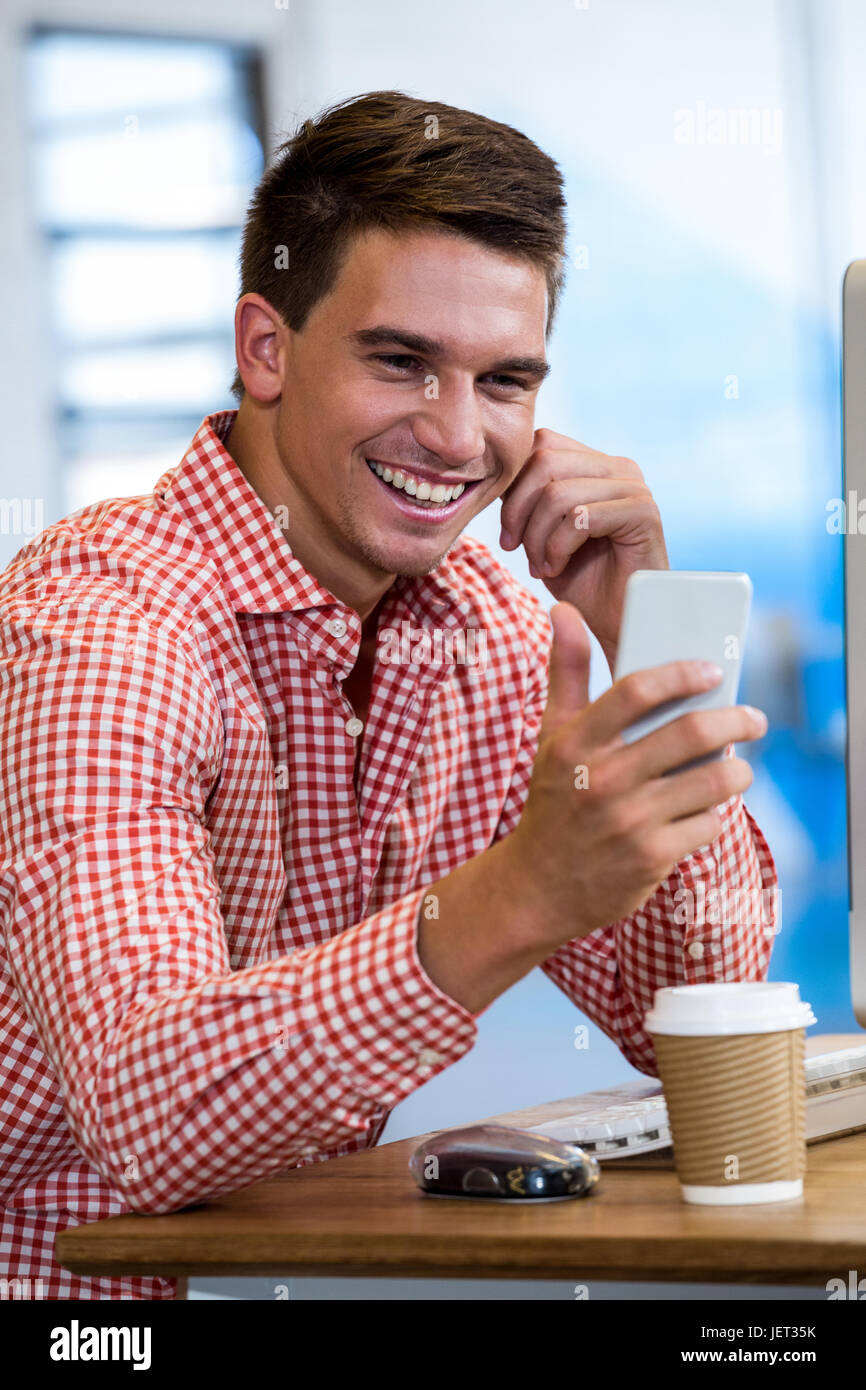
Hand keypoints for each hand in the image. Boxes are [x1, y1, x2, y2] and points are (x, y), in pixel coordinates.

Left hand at [499, 428, 668, 671]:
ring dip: (537, 536)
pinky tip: (557, 568)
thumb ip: (526, 497)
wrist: (616, 620)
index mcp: (595, 464)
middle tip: (514, 548)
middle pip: (545, 461)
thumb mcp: (541, 531)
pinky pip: (581, 518)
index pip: (541, 444)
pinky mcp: (644, 513)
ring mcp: (634, 488)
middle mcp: (619, 467)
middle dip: (518, 511)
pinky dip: (557, 547)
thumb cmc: (580, 579)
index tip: (507, 531)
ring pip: (559, 493)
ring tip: (540, 565)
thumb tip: (497, 475)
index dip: (513, 486)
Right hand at [508, 603, 767, 945]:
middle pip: (688, 734)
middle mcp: (602, 780)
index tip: (712, 670)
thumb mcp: (550, 736)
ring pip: (711, 782)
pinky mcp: (651, 858)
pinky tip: (705, 809)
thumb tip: (564, 611)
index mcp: (574, 743)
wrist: (539, 886)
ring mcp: (629, 821)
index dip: (680, 674)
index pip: (634, 691)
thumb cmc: (554, 800)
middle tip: (753, 717)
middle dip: (735, 720)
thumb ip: (566, 672)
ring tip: (739, 765)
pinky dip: (714, 814)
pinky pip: (707, 825)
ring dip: (738, 771)